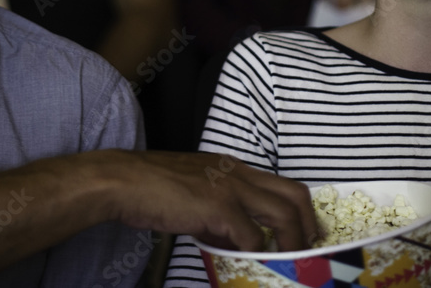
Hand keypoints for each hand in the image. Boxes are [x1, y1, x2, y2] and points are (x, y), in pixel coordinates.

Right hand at [97, 150, 315, 251]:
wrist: (123, 182)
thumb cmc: (150, 188)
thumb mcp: (193, 190)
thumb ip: (218, 211)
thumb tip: (233, 240)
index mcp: (233, 167)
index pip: (282, 184)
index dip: (298, 211)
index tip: (302, 234)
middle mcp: (239, 173)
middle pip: (295, 195)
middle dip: (307, 226)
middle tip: (307, 250)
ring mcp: (231, 188)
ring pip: (283, 215)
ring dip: (290, 244)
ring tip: (287, 263)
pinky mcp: (219, 208)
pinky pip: (252, 237)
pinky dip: (253, 254)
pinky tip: (243, 261)